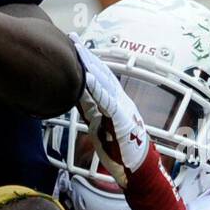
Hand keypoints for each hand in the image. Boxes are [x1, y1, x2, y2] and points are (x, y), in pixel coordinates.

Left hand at [74, 37, 187, 209]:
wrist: (137, 171)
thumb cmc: (118, 152)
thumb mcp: (98, 127)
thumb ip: (91, 112)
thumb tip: (78, 100)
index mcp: (111, 104)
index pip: (96, 78)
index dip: (85, 62)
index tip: (72, 47)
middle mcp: (117, 102)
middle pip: (100, 74)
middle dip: (86, 56)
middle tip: (71, 38)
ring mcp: (121, 109)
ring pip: (104, 83)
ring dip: (90, 67)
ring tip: (78, 51)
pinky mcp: (122, 120)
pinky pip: (107, 102)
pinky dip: (97, 90)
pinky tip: (87, 79)